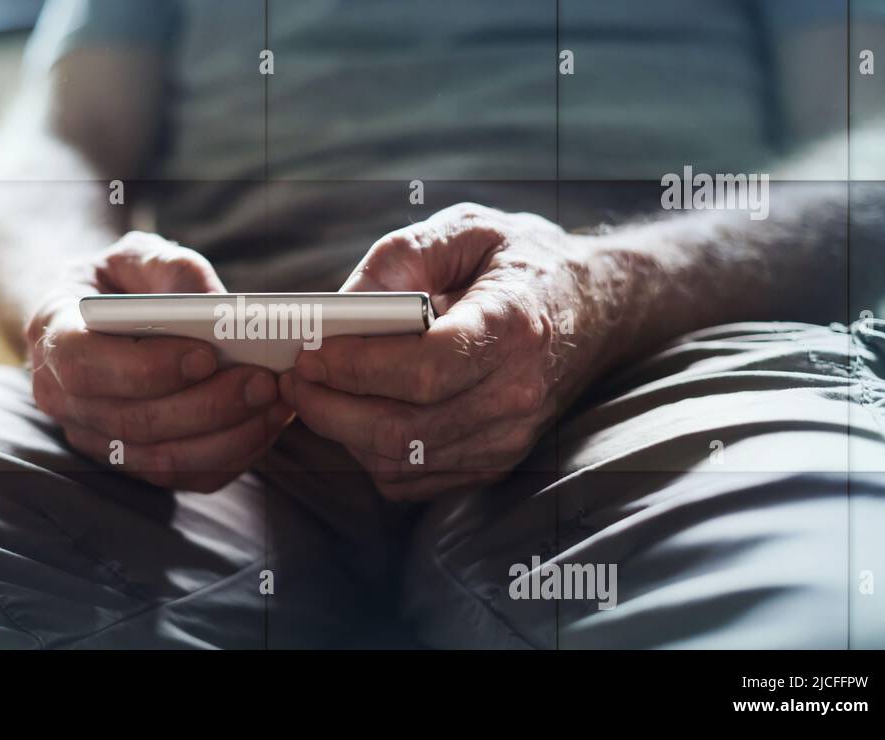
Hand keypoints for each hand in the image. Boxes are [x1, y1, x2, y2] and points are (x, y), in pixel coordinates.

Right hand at [26, 232, 292, 491]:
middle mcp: (60, 396)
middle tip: (264, 381)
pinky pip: (182, 477)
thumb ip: (172, 270)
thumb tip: (216, 309)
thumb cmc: (123, 282)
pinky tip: (266, 423)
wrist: (103, 317)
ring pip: (159, 459)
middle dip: (206, 406)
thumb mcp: (139, 256)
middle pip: (131, 421)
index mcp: (53, 334)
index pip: (84, 367)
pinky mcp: (129, 462)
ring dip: (226, 436)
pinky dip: (230, 455)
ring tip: (275, 401)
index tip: (206, 355)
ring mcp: (92, 438)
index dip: (146, 368)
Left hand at [281, 203, 625, 500]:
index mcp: (513, 325)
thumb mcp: (461, 230)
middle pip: (404, 429)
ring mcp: (509, 438)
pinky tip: (357, 415)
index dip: (357, 368)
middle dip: (331, 409)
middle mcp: (517, 393)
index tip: (310, 354)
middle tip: (295, 381)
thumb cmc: (516, 262)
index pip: (425, 369)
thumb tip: (334, 312)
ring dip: (342, 434)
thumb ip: (396, 262)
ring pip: (401, 462)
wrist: (590, 307)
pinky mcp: (494, 464)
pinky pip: (412, 480)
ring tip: (316, 395)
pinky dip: (369, 454)